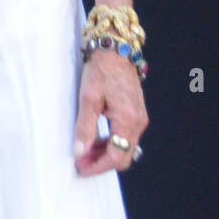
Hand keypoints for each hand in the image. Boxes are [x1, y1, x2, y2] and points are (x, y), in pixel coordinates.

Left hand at [72, 50, 147, 175]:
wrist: (116, 50)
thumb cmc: (101, 70)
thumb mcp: (88, 98)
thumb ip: (85, 127)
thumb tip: (79, 151)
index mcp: (128, 120)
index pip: (116, 156)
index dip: (98, 166)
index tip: (81, 168)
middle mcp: (138, 122)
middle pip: (123, 156)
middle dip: (101, 163)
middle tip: (80, 161)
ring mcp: (139, 118)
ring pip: (124, 148)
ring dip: (105, 153)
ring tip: (83, 151)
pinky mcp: (136, 114)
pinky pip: (125, 137)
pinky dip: (110, 142)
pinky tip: (95, 140)